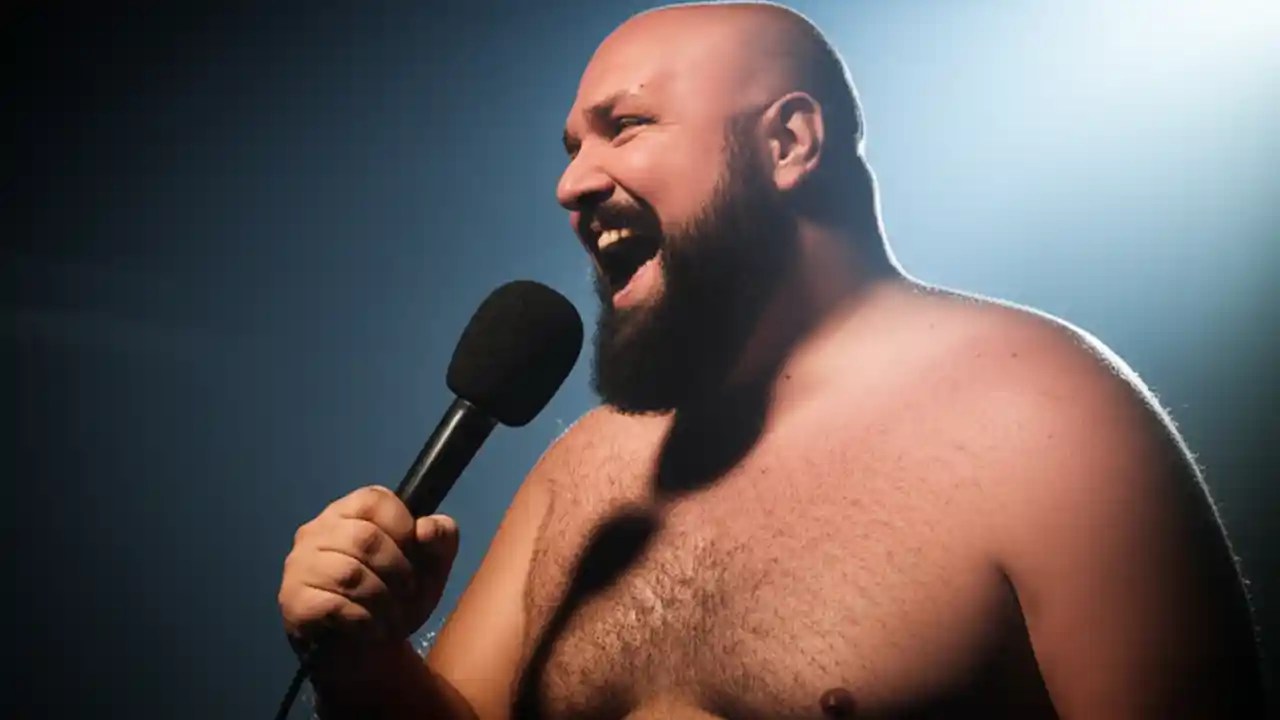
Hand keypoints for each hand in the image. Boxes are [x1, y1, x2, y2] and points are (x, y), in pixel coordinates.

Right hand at [278, 485, 459, 654]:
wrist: (369, 652)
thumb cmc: (397, 596)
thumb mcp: (432, 565)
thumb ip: (441, 536)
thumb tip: (425, 528)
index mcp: (350, 511)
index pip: (374, 499)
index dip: (403, 527)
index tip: (413, 555)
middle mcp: (318, 530)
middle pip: (365, 538)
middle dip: (398, 572)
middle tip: (407, 593)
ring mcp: (300, 564)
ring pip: (349, 572)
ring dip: (382, 600)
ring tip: (391, 615)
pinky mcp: (293, 599)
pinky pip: (332, 604)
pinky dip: (363, 620)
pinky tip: (370, 628)